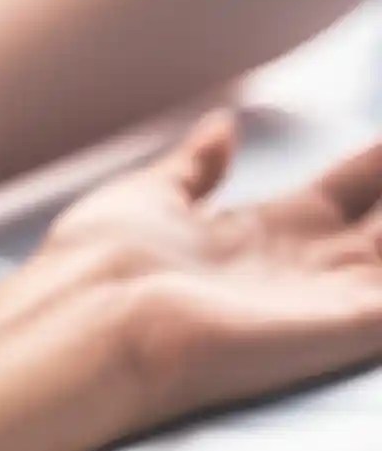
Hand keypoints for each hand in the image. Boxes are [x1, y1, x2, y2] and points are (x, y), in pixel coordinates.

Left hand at [0, 112, 381, 430]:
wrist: (98, 316)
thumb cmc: (105, 262)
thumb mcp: (150, 199)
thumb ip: (195, 168)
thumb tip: (222, 126)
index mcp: (266, 230)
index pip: (351, 187)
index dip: (381, 160)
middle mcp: (308, 265)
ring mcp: (332, 297)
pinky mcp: (352, 325)